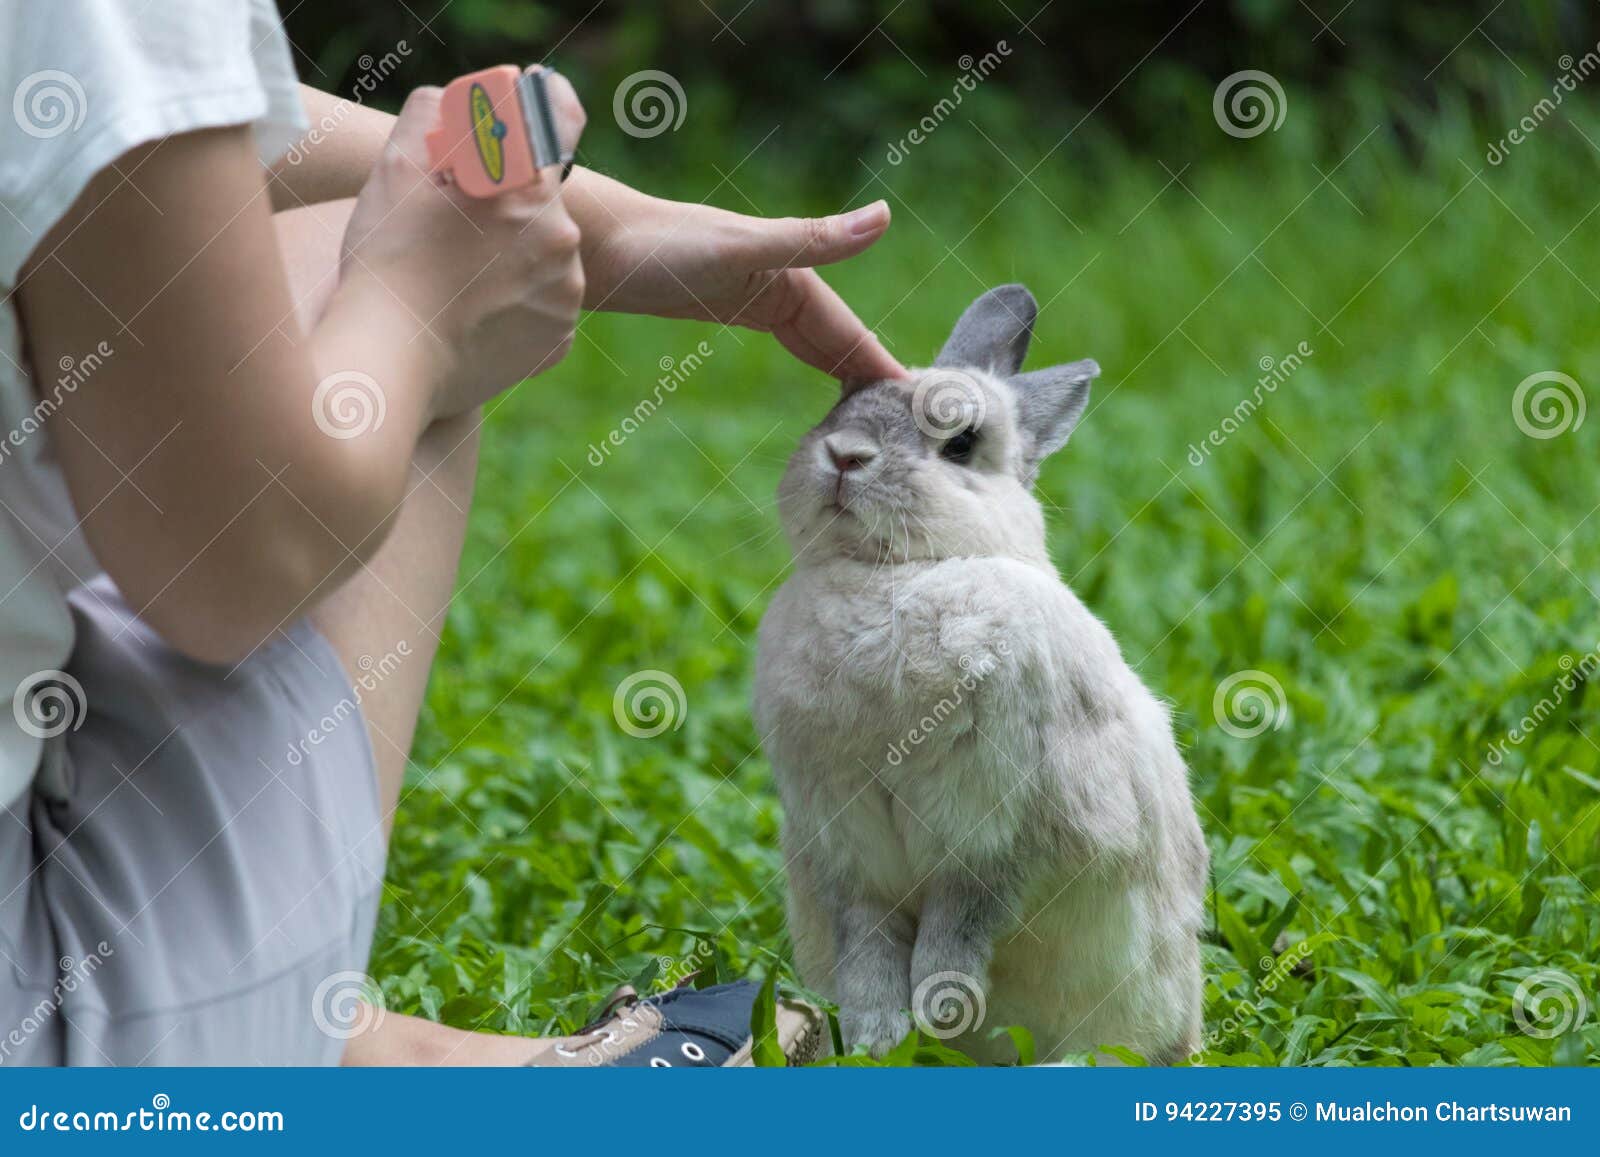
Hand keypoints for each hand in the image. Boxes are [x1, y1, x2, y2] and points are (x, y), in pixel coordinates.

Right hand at [337, 71, 587, 417]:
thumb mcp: (397, 168)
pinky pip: (543, 311)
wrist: (389, 360)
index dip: (549, 103)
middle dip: (508, 206)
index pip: (558, 124)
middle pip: (542, 205)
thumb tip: (453, 100)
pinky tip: (475, 315)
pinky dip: (516, 309)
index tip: (542, 93)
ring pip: (544, 260)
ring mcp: (565, 298)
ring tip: (459, 278)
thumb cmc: (388, 261)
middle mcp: (564, 243)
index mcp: (532, 192)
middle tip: (457, 225)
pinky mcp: (557, 342)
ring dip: (513, 261)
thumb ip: (431, 114)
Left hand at [567, 172, 905, 380]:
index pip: (852, 334)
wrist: (593, 239)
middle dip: (873, 377)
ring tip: (877, 411)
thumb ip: (812, 239)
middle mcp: (784, 280)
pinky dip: (814, 359)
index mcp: (793, 275)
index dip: (883, 369)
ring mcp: (758, 291)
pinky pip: (791, 339)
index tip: (920, 408)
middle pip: (840, 340)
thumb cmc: (661, 245)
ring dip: (848, 371)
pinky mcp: (731, 302)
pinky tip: (822, 374)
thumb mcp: (741, 248)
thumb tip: (883, 216)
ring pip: (817, 340)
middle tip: (909, 427)